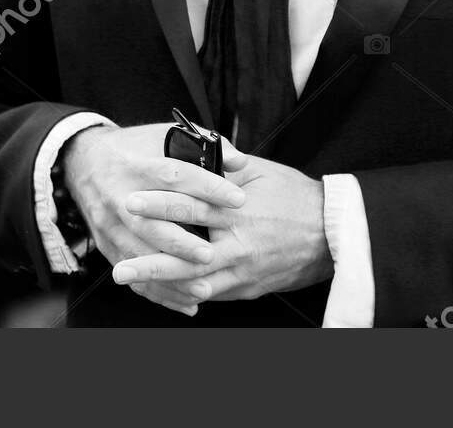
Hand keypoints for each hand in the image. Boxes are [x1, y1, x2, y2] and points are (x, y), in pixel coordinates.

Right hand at [62, 123, 246, 315]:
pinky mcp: (106, 244)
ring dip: (171, 275)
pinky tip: (185, 302)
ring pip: (140, 254)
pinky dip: (158, 292)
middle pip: (151, 222)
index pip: (175, 175)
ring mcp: (110, 223)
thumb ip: (201, 143)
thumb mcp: (163, 135)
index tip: (238, 199)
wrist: (83, 160)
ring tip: (203, 287)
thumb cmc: (133, 148)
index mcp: (138, 165)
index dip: (207, 187)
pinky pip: (133, 272)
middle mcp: (120, 195)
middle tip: (212, 254)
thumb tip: (238, 162)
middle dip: (182, 242)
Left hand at [110, 141, 333, 303]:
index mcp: (238, 210)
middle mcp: (238, 244)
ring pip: (196, 284)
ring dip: (162, 285)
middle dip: (149, 262)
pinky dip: (187, 295)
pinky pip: (214, 296)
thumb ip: (227, 168)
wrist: (333, 233)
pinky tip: (166, 293)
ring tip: (134, 284)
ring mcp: (244, 271)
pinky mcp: (249, 288)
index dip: (158, 205)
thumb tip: (199, 156)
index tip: (130, 203)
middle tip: (119, 266)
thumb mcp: (262, 172)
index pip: (190, 207)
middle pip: (185, 256)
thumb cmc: (296, 197)